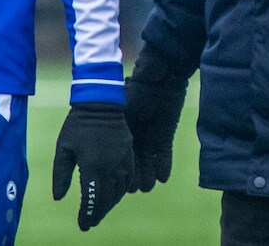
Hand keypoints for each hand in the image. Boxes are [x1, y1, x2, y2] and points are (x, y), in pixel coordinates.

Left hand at [51, 103, 134, 230]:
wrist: (100, 103)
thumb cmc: (77, 125)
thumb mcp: (63, 148)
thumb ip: (61, 174)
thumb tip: (59, 198)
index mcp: (92, 165)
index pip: (92, 198)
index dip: (87, 214)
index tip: (83, 225)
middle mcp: (110, 166)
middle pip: (106, 198)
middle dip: (98, 212)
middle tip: (91, 222)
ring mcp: (122, 159)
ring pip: (119, 190)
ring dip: (110, 203)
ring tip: (101, 211)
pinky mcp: (129, 153)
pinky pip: (128, 177)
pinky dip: (122, 189)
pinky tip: (116, 194)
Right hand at [124, 50, 188, 192]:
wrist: (156, 80)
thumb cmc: (132, 94)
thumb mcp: (119, 114)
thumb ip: (112, 134)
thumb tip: (103, 154)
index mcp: (120, 135)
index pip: (117, 160)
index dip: (116, 173)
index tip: (116, 184)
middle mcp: (134, 141)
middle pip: (133, 167)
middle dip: (133, 180)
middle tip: (132, 188)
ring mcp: (150, 139)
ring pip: (149, 165)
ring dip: (148, 176)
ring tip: (147, 184)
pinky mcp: (165, 137)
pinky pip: (164, 157)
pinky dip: (163, 167)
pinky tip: (162, 177)